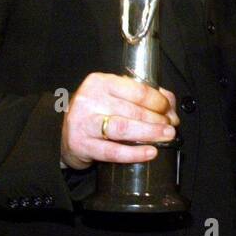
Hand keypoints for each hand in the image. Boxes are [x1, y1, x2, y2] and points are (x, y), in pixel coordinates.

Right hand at [60, 73, 178, 169]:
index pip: (138, 90)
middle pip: (134, 110)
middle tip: (171, 127)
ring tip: (166, 136)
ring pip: (124, 128)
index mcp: (100, 82)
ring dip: (150, 133)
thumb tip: (170, 102)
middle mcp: (89, 100)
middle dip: (158, 120)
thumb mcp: (115, 96)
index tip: (169, 110)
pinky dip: (135, 153)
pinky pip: (113, 151)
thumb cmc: (96, 112)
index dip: (159, 102)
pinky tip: (150, 152)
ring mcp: (84, 123)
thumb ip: (143, 95)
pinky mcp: (82, 145)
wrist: (64, 132)